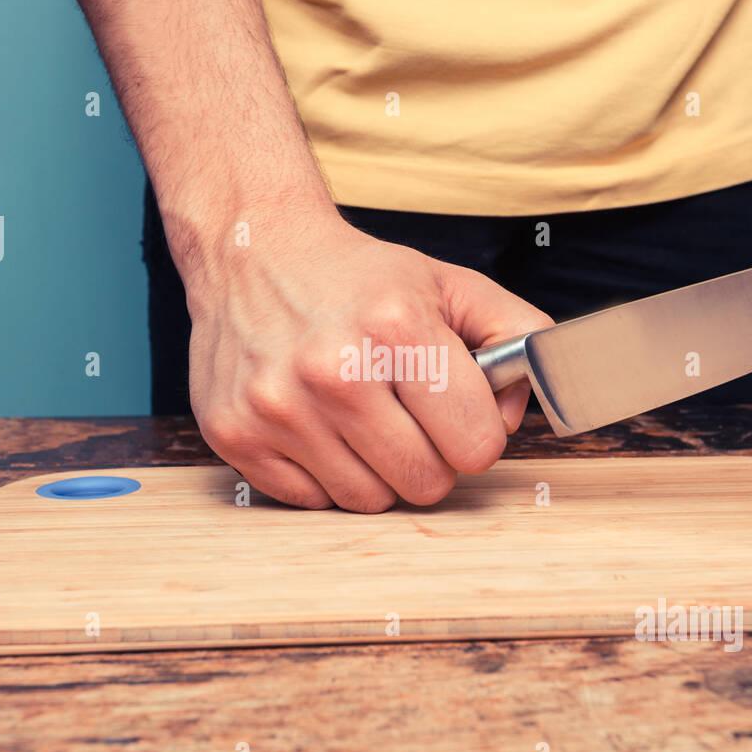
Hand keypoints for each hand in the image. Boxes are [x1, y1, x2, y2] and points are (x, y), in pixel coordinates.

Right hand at [182, 209, 551, 511]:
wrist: (251, 250)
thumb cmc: (358, 278)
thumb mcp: (450, 285)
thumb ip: (515, 336)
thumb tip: (516, 414)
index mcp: (397, 327)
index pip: (477, 445)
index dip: (475, 432)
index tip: (455, 412)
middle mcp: (333, 371)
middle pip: (426, 483)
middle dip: (429, 458)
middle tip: (407, 418)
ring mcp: (279, 407)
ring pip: (368, 501)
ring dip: (375, 470)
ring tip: (359, 418)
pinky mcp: (235, 435)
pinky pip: (311, 501)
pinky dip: (323, 474)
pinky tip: (316, 425)